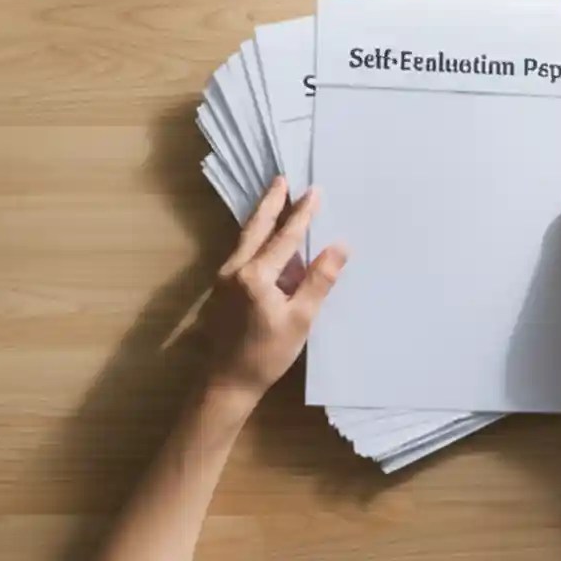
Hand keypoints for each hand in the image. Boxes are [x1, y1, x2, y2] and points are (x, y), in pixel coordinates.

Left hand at [202, 177, 347, 401]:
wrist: (226, 382)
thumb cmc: (267, 354)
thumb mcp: (300, 319)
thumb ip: (318, 280)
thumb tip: (339, 247)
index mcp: (256, 275)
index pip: (284, 237)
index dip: (301, 214)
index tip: (314, 191)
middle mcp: (235, 269)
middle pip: (256, 228)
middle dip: (271, 203)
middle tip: (281, 178)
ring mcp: (224, 278)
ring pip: (245, 239)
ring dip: (261, 217)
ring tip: (274, 198)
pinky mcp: (222, 288)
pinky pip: (241, 252)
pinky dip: (255, 238)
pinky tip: (263, 237)